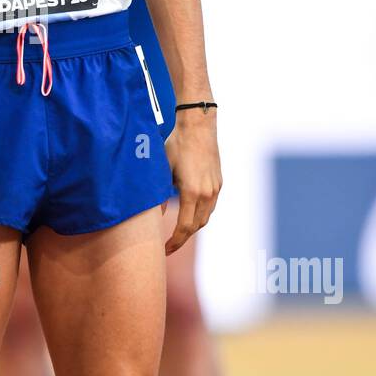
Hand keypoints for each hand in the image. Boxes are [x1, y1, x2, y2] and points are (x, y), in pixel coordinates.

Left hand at [163, 109, 221, 253]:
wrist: (197, 125)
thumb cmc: (176, 144)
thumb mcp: (162, 170)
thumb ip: (160, 195)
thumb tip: (156, 214)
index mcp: (192, 192)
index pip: (185, 227)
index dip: (175, 242)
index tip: (165, 250)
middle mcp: (207, 193)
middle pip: (196, 226)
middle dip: (183, 238)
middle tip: (169, 245)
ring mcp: (215, 188)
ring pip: (206, 217)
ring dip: (193, 227)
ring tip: (178, 232)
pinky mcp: (219, 181)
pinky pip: (211, 206)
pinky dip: (201, 214)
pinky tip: (190, 214)